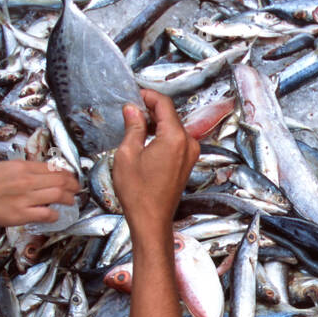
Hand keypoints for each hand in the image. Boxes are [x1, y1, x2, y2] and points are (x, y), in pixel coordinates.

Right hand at [0, 160, 79, 225]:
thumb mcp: (3, 167)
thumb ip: (21, 169)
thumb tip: (38, 172)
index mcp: (20, 166)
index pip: (52, 168)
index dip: (66, 173)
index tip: (70, 177)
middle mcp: (25, 180)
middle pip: (60, 181)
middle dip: (73, 185)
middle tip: (77, 189)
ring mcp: (25, 198)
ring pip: (58, 196)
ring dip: (69, 199)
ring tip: (72, 201)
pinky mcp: (21, 214)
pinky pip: (47, 214)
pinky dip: (55, 215)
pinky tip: (55, 215)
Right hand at [112, 90, 199, 240]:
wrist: (151, 220)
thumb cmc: (139, 194)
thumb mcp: (128, 154)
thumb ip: (133, 127)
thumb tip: (133, 110)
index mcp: (175, 138)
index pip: (164, 104)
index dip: (147, 96)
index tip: (134, 95)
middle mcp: (188, 144)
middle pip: (170, 114)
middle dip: (150, 110)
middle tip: (130, 110)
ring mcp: (190, 155)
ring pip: (173, 127)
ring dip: (155, 123)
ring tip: (135, 126)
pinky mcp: (187, 163)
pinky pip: (175, 141)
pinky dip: (162, 136)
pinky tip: (145, 141)